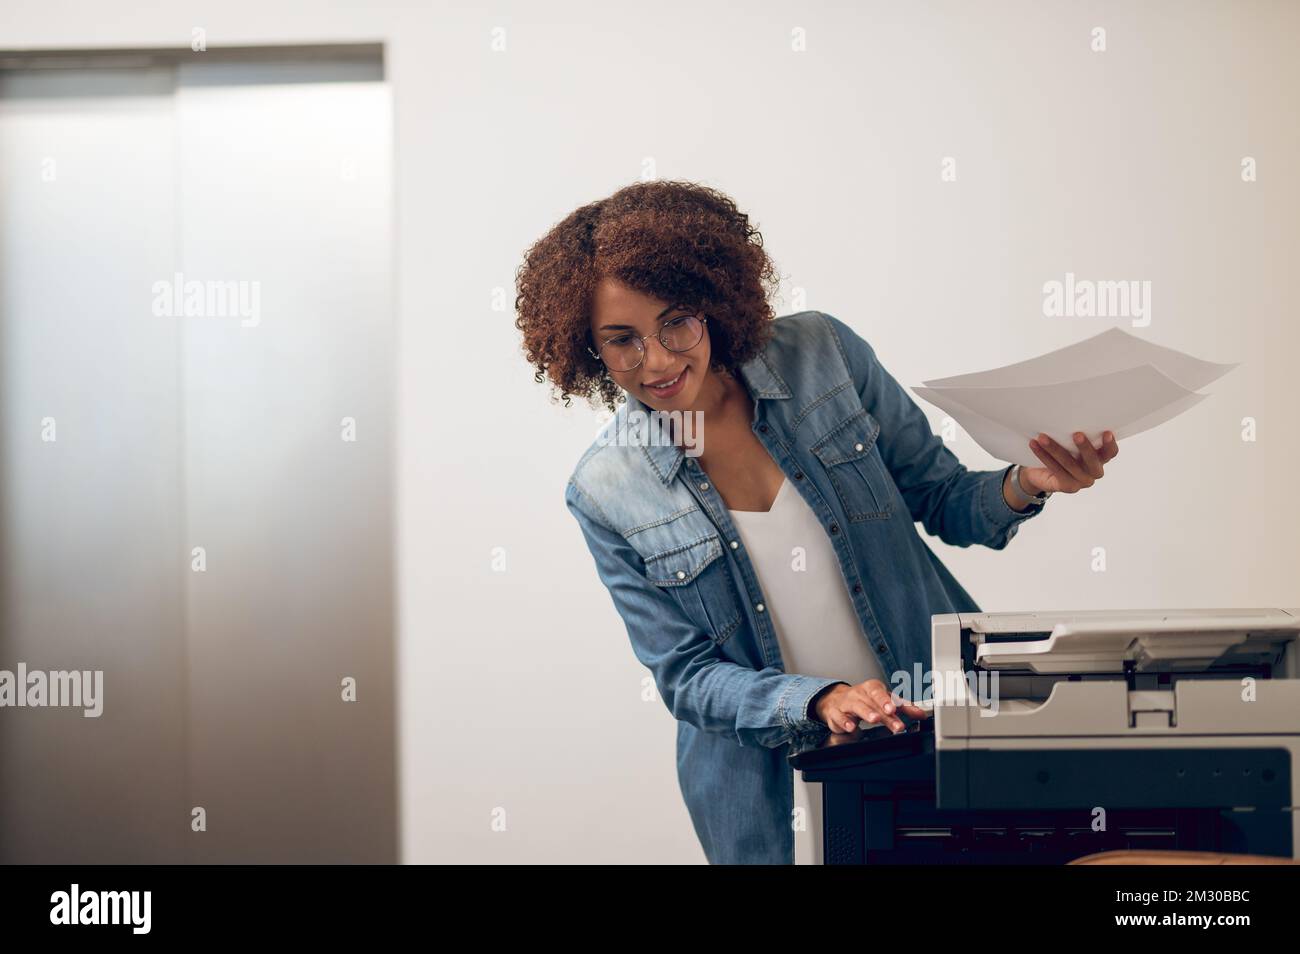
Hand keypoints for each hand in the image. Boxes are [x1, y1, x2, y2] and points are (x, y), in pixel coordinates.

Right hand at [813, 679, 930, 734]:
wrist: (836, 700)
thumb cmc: (864, 700)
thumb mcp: (884, 700)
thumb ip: (903, 707)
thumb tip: (921, 713)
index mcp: (871, 688)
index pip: (880, 692)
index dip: (887, 700)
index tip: (894, 709)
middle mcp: (859, 693)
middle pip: (872, 703)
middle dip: (884, 713)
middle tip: (895, 724)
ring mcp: (846, 703)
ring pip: (856, 707)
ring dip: (866, 713)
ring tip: (874, 719)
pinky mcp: (835, 713)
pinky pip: (839, 717)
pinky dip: (844, 722)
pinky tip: (851, 728)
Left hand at [1023, 430, 1118, 494]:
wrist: (1039, 471)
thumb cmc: (1059, 451)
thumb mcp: (1069, 441)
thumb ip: (1074, 434)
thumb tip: (1070, 414)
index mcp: (1100, 458)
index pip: (1110, 453)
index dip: (1110, 444)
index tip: (1106, 432)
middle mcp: (1094, 472)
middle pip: (1093, 461)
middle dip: (1085, 447)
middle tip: (1077, 434)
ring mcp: (1082, 481)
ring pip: (1070, 464)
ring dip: (1055, 449)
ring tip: (1043, 437)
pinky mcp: (1068, 487)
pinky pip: (1056, 470)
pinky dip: (1043, 456)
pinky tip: (1034, 444)